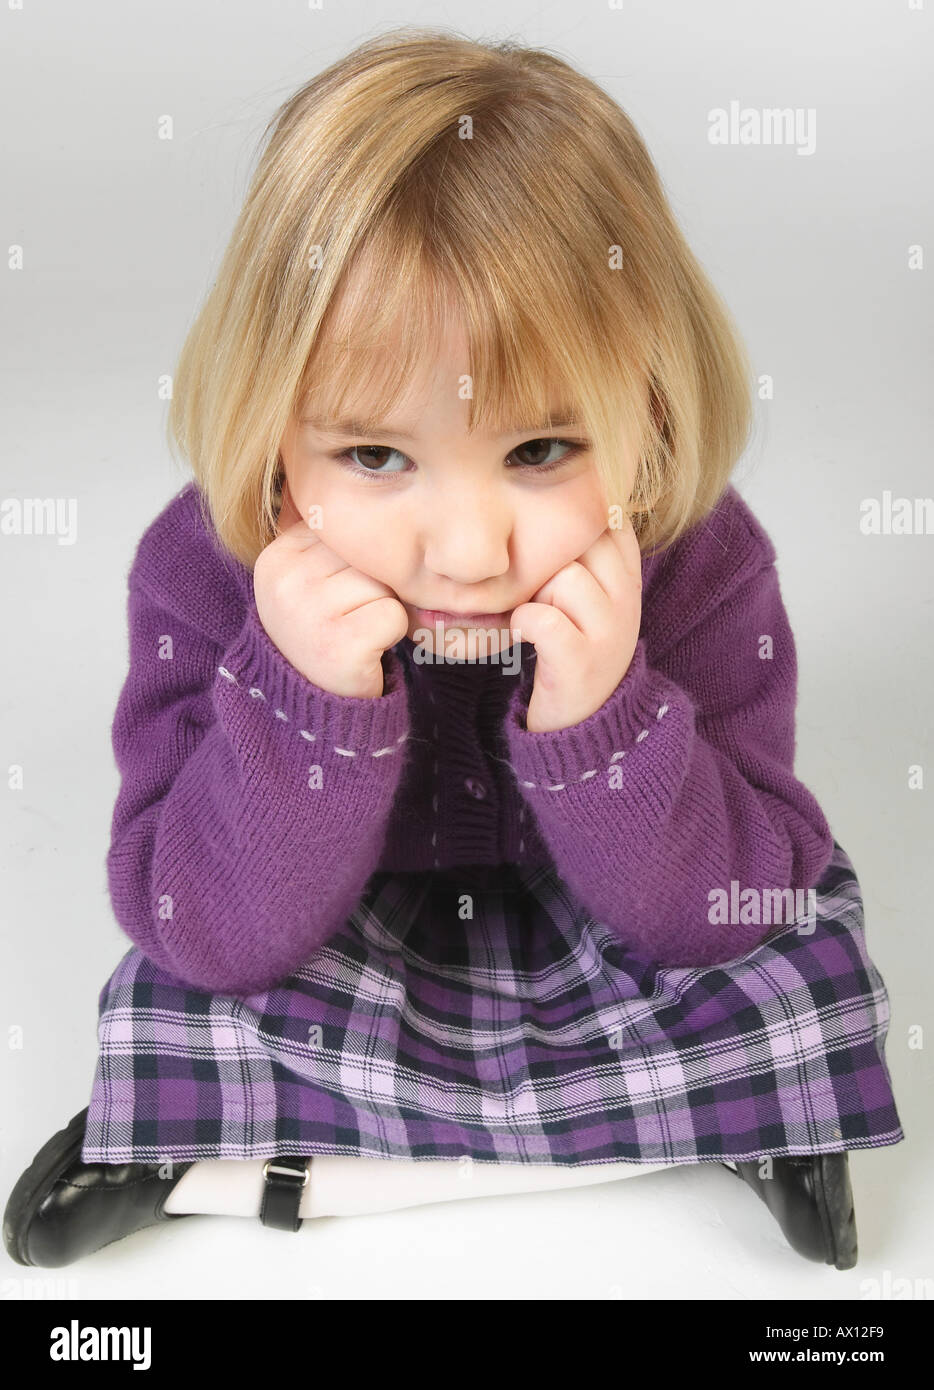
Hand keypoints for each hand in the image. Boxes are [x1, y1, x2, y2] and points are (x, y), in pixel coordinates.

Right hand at [252, 479, 409, 697]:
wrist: (317, 704)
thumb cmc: (329, 632)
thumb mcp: (319, 577)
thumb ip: (331, 537)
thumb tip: (362, 471)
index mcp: (278, 555)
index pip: (348, 531)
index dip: (361, 561)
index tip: (342, 592)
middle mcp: (283, 579)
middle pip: (367, 554)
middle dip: (375, 585)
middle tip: (353, 616)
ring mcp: (306, 612)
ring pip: (382, 584)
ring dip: (384, 609)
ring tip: (357, 632)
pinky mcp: (336, 644)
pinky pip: (392, 616)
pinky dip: (390, 635)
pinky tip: (364, 650)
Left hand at [509, 515, 642, 732]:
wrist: (584, 721)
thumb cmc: (572, 642)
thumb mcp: (589, 590)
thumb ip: (581, 548)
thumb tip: (551, 486)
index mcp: (627, 573)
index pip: (603, 518)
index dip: (566, 532)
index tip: (552, 557)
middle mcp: (628, 597)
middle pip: (580, 544)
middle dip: (548, 566)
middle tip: (541, 596)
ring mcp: (609, 631)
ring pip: (564, 578)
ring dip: (537, 598)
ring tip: (538, 620)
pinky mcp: (582, 662)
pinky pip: (544, 620)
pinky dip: (525, 625)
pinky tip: (524, 636)